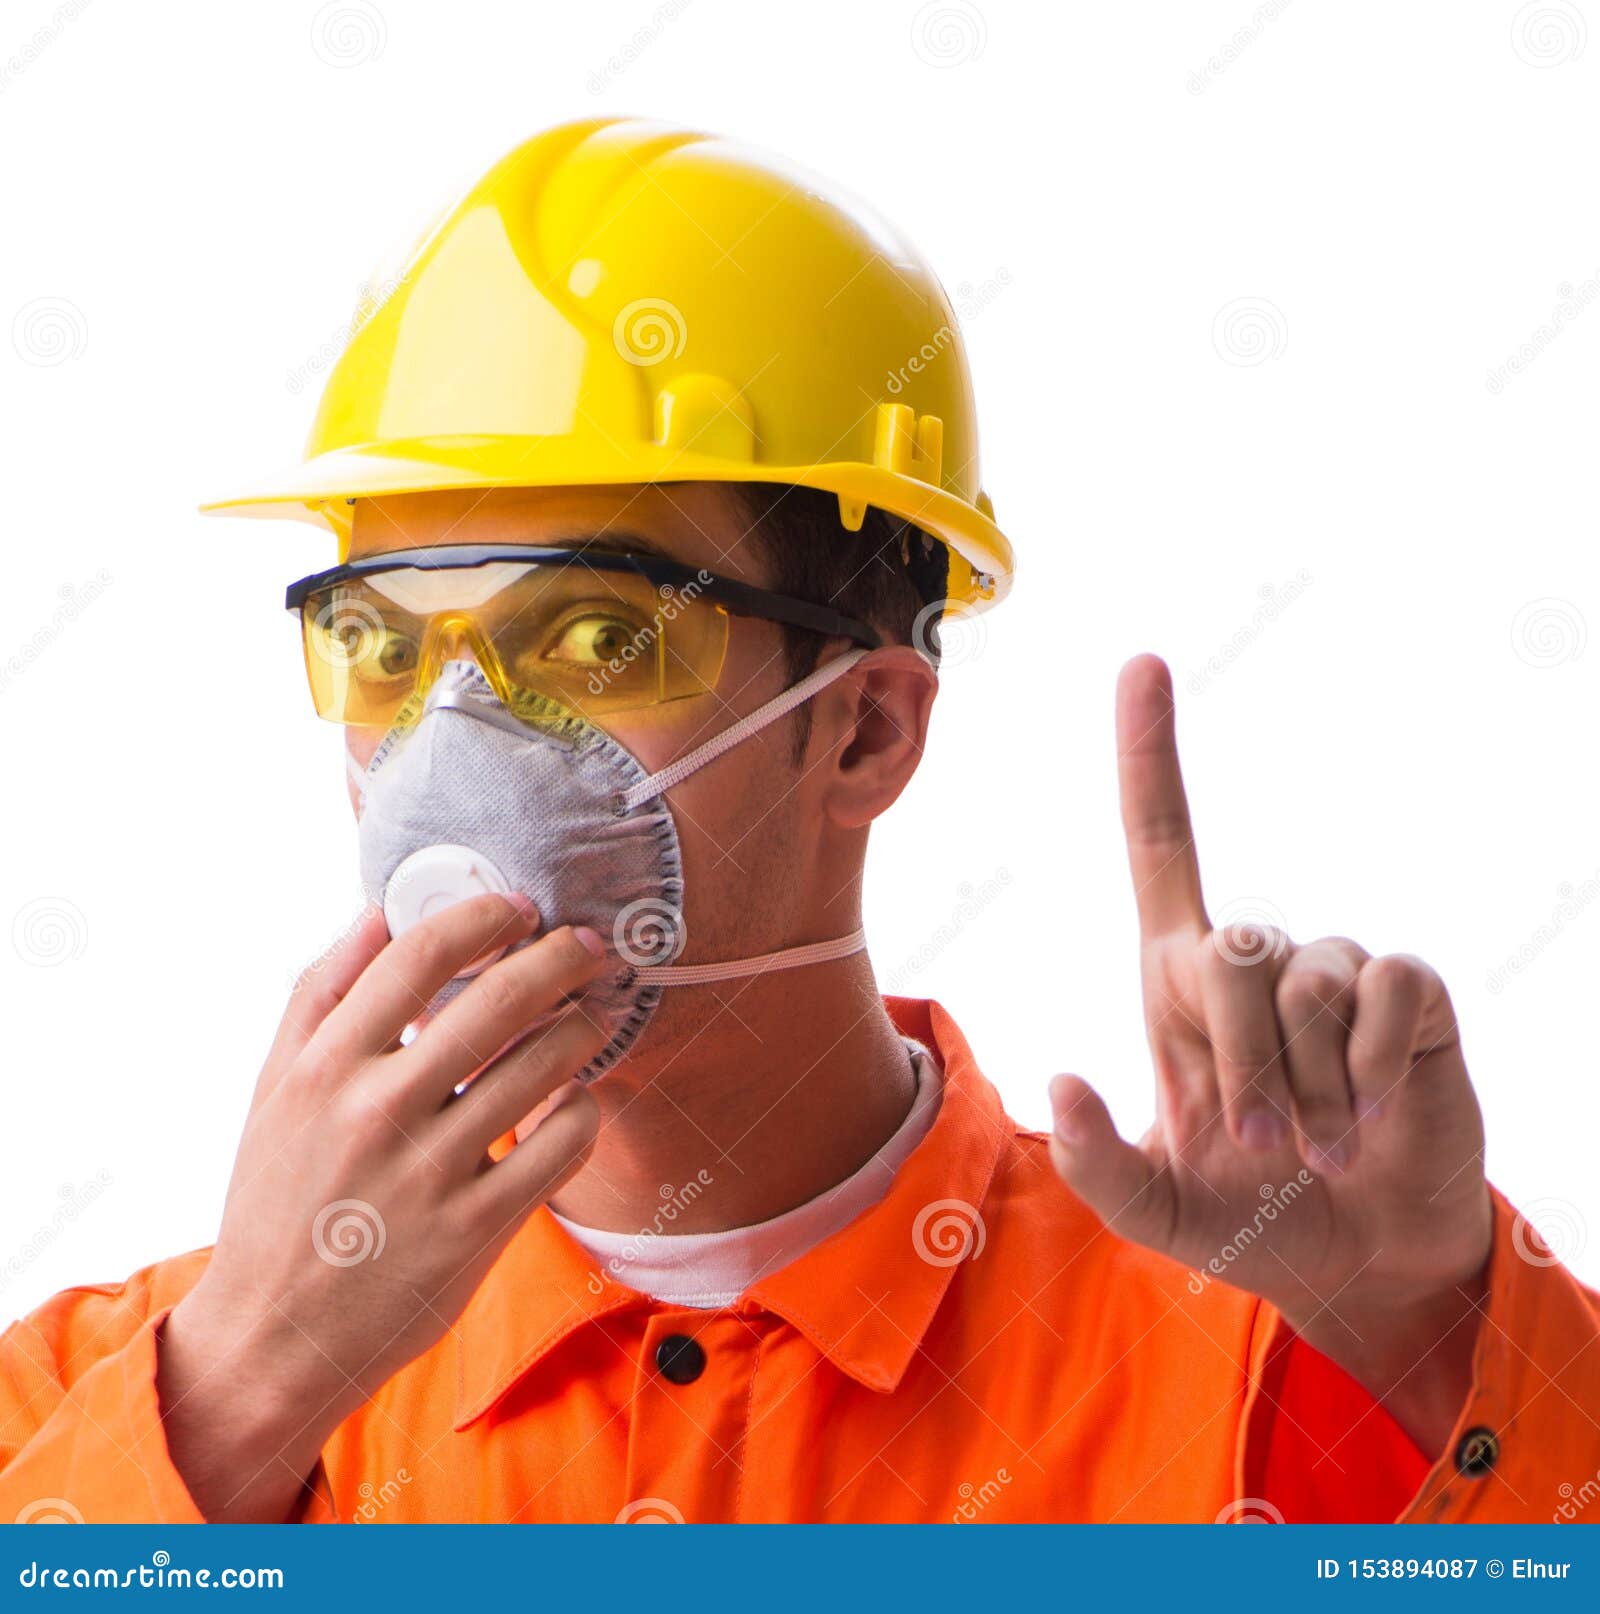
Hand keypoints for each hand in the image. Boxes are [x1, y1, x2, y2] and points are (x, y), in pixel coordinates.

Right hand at [158, 895, 609, 1520]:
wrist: (273, 1339)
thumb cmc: (279, 1200)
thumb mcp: (272, 1090)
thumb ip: (320, 995)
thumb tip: (377, 912)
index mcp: (325, 1067)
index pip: (421, 954)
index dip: (486, 916)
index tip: (520, 909)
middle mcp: (378, 1111)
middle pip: (501, 1000)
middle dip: (562, 958)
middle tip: (590, 948)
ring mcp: (430, 1172)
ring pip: (545, 1064)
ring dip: (583, 1028)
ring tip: (589, 1019)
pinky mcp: (476, 1229)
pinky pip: (561, 1144)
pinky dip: (584, 1109)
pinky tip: (577, 1099)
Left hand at [1048, 655, 1491, 1454]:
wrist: (1356, 1255)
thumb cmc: (1245, 1215)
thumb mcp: (1152, 1207)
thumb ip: (1095, 1159)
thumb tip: (1059, 1079)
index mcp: (1179, 980)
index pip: (1161, 841)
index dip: (1148, 753)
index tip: (1142, 662)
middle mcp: (1255, 958)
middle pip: (1233, 948)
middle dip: (1244, 1066)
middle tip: (1263, 1148)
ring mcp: (1334, 970)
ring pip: (1308, 984)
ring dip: (1310, 1090)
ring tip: (1322, 1147)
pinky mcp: (1405, 997)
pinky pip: (1385, 991)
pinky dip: (1371, 1068)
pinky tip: (1375, 1115)